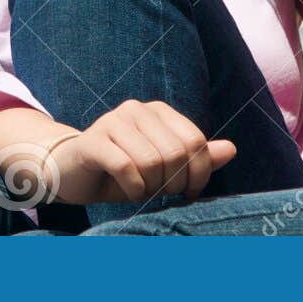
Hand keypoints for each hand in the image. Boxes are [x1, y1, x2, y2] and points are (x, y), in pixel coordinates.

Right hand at [39, 100, 234, 205]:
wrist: (71, 172)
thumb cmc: (121, 171)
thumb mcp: (163, 168)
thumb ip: (195, 158)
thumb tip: (231, 149)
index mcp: (158, 111)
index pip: (196, 142)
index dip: (198, 174)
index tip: (187, 192)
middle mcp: (137, 109)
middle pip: (176, 153)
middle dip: (173, 183)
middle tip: (160, 192)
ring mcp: (112, 121)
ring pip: (152, 162)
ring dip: (151, 187)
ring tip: (141, 189)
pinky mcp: (93, 140)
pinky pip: (127, 167)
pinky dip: (133, 188)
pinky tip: (128, 190)